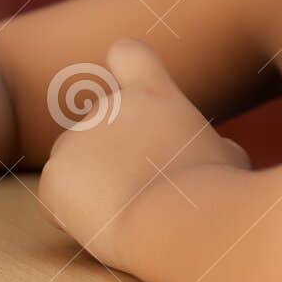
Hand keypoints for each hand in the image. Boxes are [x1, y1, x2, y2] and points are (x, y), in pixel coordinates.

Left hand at [38, 39, 248, 267]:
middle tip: (142, 194)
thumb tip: (221, 152)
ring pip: (75, 168)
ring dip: (91, 188)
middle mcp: (107, 106)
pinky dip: (72, 216)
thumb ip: (210, 145)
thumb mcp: (228, 157)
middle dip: (110, 159)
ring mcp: (75, 139)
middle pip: (98, 131)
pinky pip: (56, 200)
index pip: (127, 54)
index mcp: (152, 95)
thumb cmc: (215, 191)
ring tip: (127, 215)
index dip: (123, 69)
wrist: (180, 220)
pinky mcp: (53, 176)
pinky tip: (104, 227)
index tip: (127, 88)